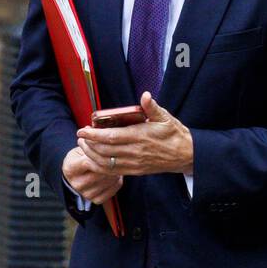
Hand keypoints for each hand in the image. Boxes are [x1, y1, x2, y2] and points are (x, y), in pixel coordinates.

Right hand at [62, 145, 122, 204]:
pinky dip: (117, 183)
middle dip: (110, 164)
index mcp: (69, 168)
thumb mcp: (81, 148)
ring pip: (107, 182)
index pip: (88, 161)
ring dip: (115, 172)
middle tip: (117, 157)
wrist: (79, 173)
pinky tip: (116, 176)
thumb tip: (102, 137)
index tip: (108, 149)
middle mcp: (76, 183)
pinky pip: (111, 191)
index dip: (100, 154)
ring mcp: (85, 194)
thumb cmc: (81, 156)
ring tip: (116, 165)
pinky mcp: (95, 200)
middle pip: (99, 173)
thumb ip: (91, 144)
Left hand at [76, 91, 193, 177]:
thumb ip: (152, 107)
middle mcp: (135, 151)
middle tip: (80, 137)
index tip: (83, 130)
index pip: (111, 137)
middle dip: (89, 144)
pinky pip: (114, 172)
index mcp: (140, 136)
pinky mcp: (136, 171)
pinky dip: (100, 167)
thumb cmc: (174, 134)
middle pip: (104, 151)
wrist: (185, 155)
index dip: (94, 135)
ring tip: (84, 147)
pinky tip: (94, 160)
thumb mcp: (166, 117)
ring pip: (106, 163)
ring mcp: (135, 163)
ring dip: (92, 155)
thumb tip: (145, 95)